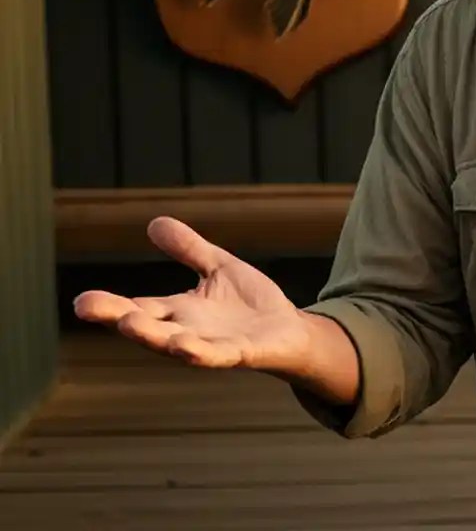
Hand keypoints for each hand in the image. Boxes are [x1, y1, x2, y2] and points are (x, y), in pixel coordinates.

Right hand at [74, 217, 313, 373]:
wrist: (291, 331)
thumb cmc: (251, 305)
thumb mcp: (218, 268)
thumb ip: (189, 249)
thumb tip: (155, 222)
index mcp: (178, 311)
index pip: (137, 308)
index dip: (109, 306)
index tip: (81, 301)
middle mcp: (188, 331)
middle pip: (148, 327)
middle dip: (120, 318)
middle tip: (87, 307)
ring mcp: (212, 345)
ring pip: (176, 344)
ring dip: (153, 336)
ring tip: (129, 323)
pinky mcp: (240, 354)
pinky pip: (217, 355)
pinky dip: (201, 352)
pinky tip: (185, 347)